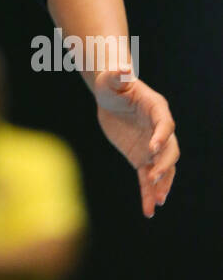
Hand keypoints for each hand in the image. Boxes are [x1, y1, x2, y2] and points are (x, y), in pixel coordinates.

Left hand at [93, 65, 178, 217]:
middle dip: (164, 165)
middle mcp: (159, 130)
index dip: (162, 136)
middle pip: (170, 150)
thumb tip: (122, 69)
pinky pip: (147, 179)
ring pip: (163, 169)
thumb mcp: (111, 79)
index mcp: (157, 109)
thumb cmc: (112, 84)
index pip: (165, 124)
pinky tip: (148, 211)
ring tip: (157, 201)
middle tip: (153, 176)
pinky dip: (148, 194)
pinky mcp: (141, 159)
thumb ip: (117, 75)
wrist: (110, 98)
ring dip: (162, 184)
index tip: (153, 148)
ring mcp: (152, 147)